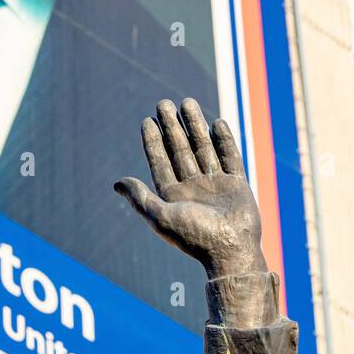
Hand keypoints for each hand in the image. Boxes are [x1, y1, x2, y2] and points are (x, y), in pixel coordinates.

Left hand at [115, 98, 265, 279]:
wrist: (232, 250)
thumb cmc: (195, 237)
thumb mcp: (161, 217)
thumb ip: (140, 198)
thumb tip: (116, 183)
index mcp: (174, 198)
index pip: (160, 163)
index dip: (153, 142)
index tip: (147, 120)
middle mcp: (193, 189)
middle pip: (180, 151)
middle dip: (172, 127)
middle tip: (163, 103)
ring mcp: (216, 186)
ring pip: (203, 149)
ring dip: (195, 126)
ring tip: (187, 103)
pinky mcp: (237, 185)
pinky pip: (230, 158)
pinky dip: (224, 141)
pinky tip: (216, 123)